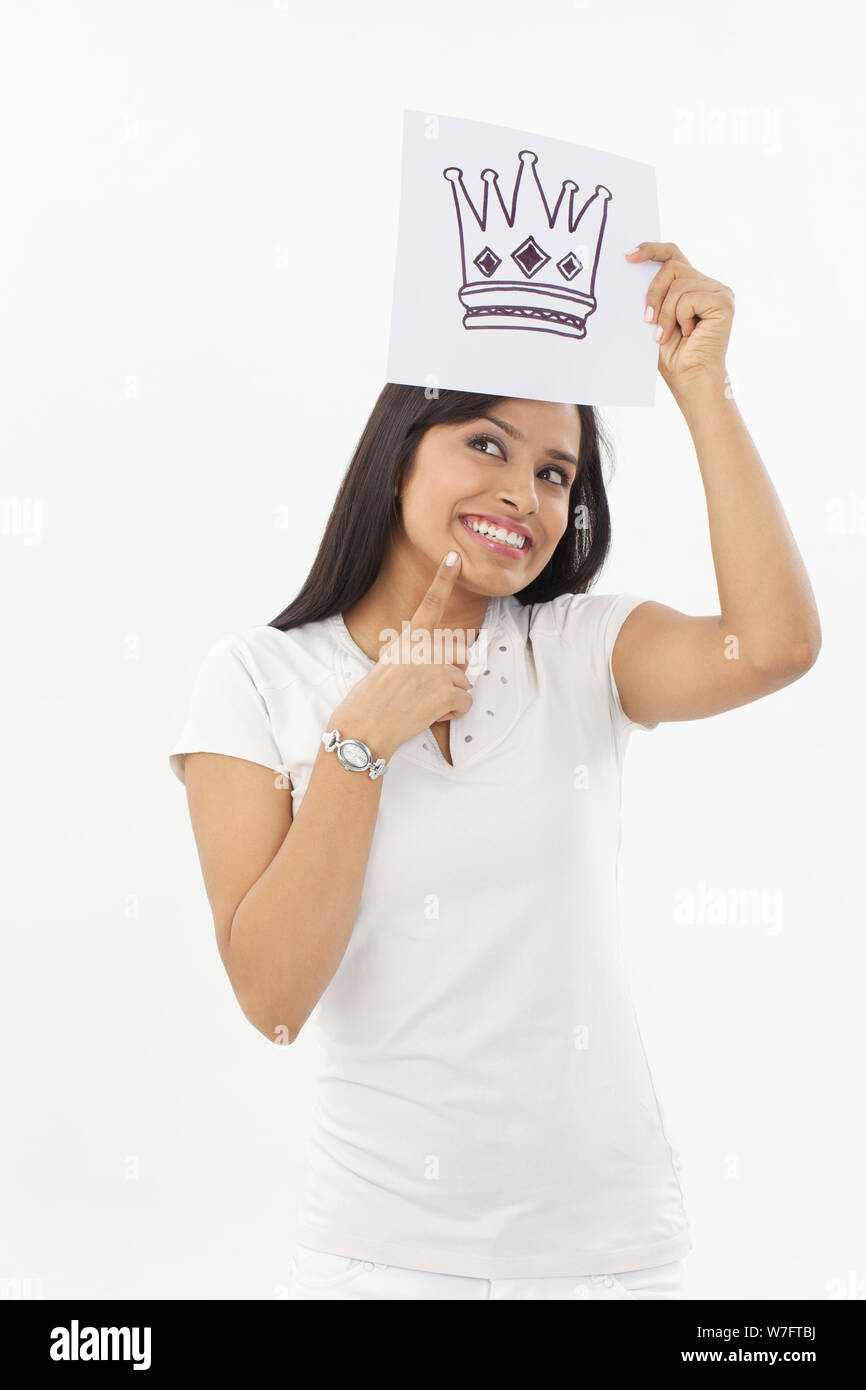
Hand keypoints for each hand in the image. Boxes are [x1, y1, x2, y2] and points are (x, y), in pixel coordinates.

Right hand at [327, 552, 473, 760]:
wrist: (364, 726)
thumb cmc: (372, 701)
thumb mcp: (391, 666)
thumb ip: (418, 658)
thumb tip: (451, 667)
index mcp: (409, 639)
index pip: (430, 603)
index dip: (444, 579)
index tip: (455, 558)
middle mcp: (424, 649)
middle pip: (459, 659)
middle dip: (449, 679)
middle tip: (420, 693)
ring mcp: (436, 669)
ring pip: (463, 682)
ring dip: (448, 698)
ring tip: (419, 705)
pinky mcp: (445, 691)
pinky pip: (465, 703)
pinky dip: (451, 713)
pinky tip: (429, 715)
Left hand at [625, 242, 733, 397]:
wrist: (690, 380)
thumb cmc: (672, 355)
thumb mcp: (654, 318)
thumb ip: (651, 294)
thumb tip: (631, 270)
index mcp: (692, 286)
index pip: (672, 254)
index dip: (651, 250)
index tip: (628, 257)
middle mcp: (708, 285)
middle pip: (671, 266)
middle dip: (653, 293)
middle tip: (648, 321)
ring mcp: (718, 292)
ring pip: (678, 284)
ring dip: (665, 313)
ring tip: (668, 334)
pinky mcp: (723, 302)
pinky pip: (688, 297)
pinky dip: (679, 317)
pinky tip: (689, 333)